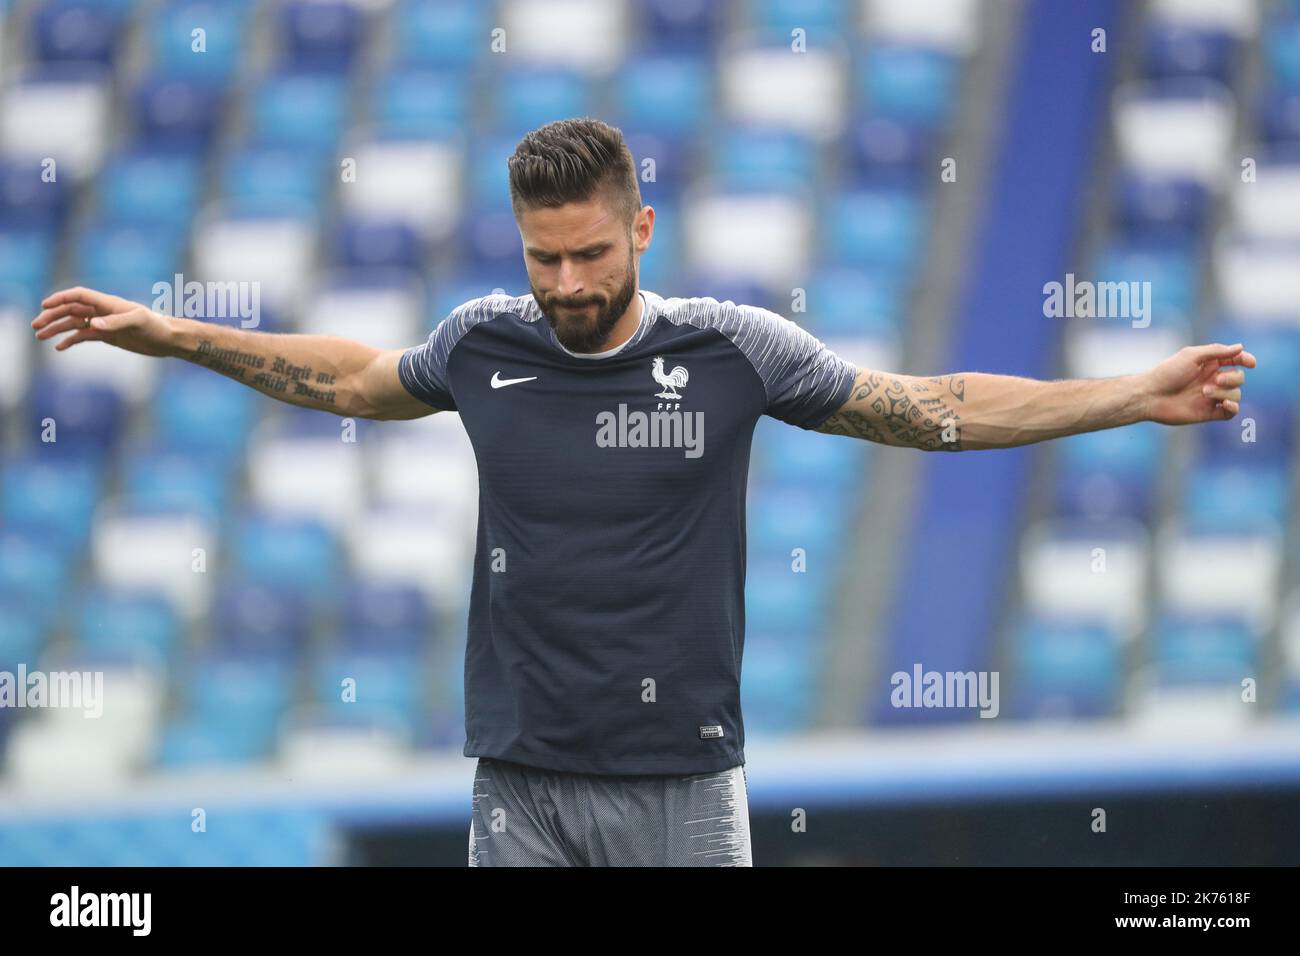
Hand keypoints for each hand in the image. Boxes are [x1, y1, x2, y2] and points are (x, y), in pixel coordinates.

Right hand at [31, 286, 176, 357]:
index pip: (78, 295)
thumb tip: (92, 324)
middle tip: (36, 326)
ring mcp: (104, 324)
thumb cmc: (156, 326)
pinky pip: (84, 336)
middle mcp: (103, 311)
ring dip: (57, 328)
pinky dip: (71, 340)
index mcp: (108, 303)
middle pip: (71, 310)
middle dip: (52, 316)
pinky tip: (59, 347)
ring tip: (40, 336)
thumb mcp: (137, 323)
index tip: (44, 305)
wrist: (168, 339)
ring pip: (74, 323)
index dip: (60, 298)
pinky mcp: (108, 336)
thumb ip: (114, 323)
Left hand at [1142, 342, 1256, 424]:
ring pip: (1236, 394)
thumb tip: (1241, 347)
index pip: (1235, 360)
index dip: (1245, 360)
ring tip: (1204, 392)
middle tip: (1215, 380)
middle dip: (1232, 378)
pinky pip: (1231, 412)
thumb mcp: (1191, 356)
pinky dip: (1233, 408)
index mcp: (1209, 364)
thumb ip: (1216, 351)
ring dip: (1224, 393)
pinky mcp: (1209, 412)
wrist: (1150, 396)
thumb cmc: (1167, 373)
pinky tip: (1226, 405)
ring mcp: (1211, 397)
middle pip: (1238, 378)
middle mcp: (1212, 380)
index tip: (1250, 363)